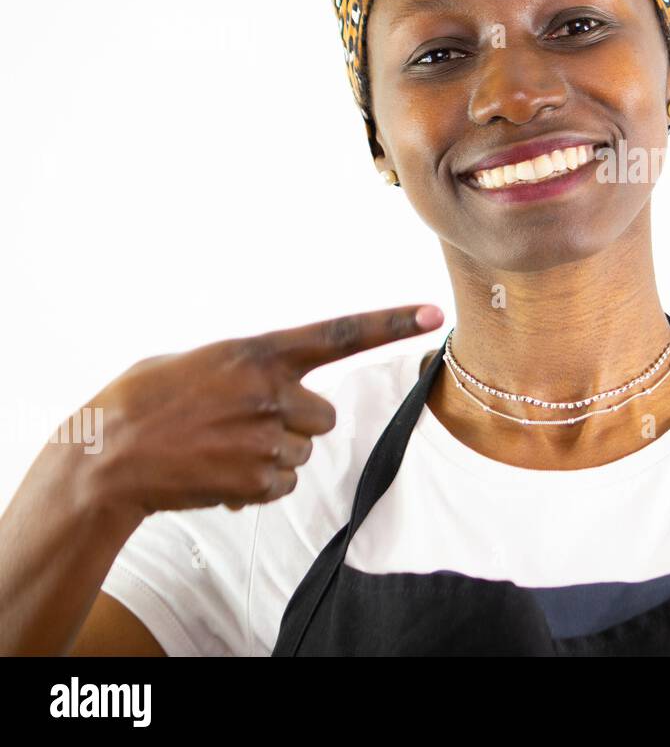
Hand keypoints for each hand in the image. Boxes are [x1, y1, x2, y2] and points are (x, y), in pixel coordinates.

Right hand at [81, 304, 443, 517]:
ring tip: (219, 448)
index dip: (391, 323)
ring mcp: (266, 438)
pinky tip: (215, 471)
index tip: (435, 314)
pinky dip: (255, 482)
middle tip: (242, 423)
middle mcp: (270, 392)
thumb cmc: (147, 399)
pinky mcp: (258, 479)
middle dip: (294, 422)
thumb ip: (251, 365)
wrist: (106, 458)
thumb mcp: (201, 361)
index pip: (339, 334)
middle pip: (325, 414)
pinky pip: (282, 482)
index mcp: (257, 352)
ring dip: (271, 454)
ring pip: (303, 450)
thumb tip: (281, 382)